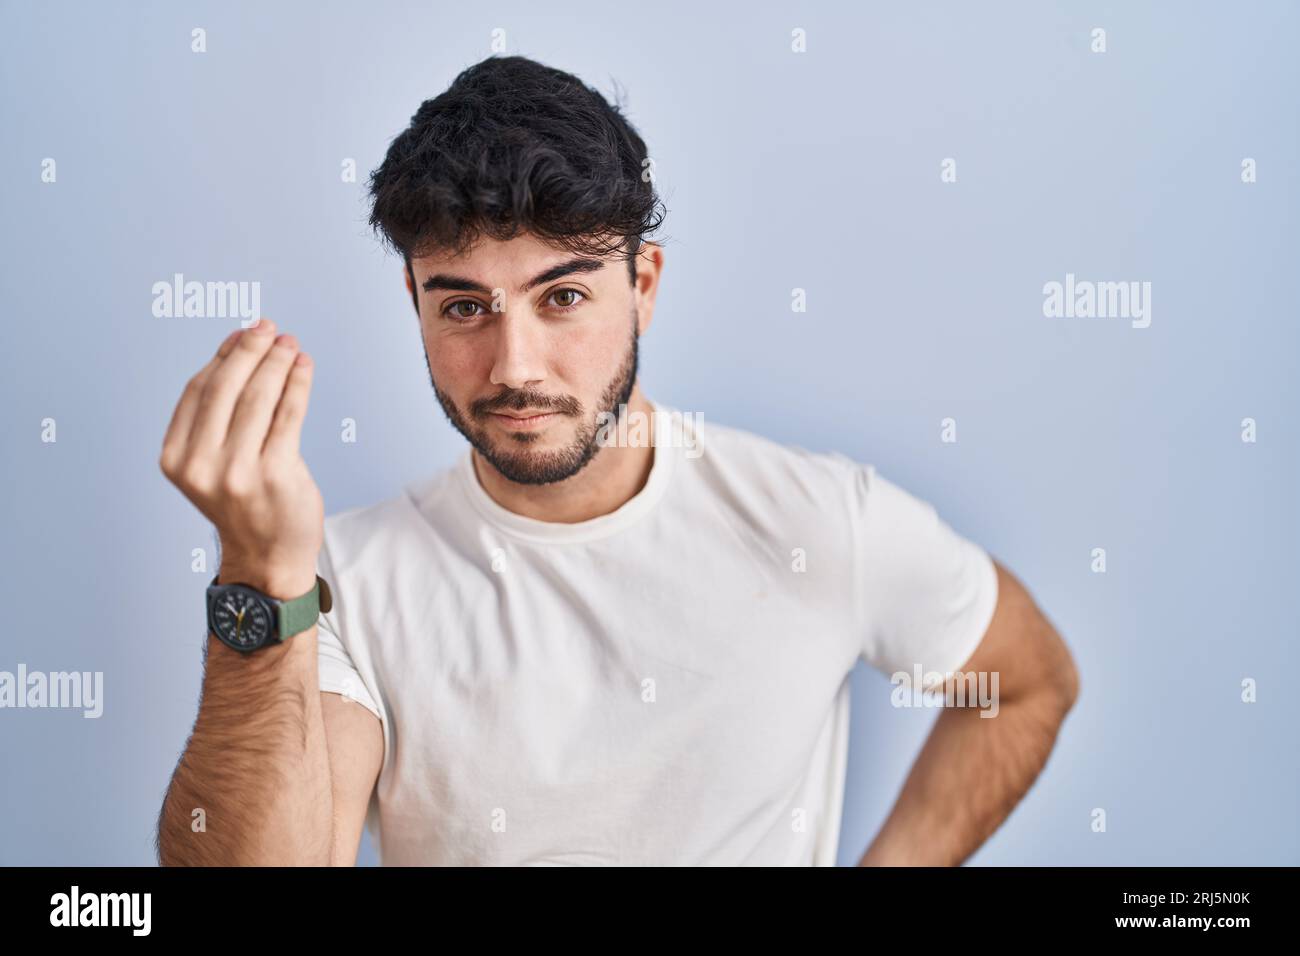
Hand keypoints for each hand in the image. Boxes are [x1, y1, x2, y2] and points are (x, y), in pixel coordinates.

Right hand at [160, 318, 322, 599]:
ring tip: (291, 345)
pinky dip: (298, 384)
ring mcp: (238, 471)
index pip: (199, 390)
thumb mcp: (212, 464)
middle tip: (270, 328)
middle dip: (250, 350)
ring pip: (259, 397)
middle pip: (226, 388)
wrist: (267, 558)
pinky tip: (304, 367)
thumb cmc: (244, 504)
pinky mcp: (276, 474)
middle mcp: (201, 465)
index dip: (222, 356)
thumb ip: (217, 419)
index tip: (242, 333)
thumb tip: (239, 353)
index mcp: (176, 458)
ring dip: (278, 363)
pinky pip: (288, 415)